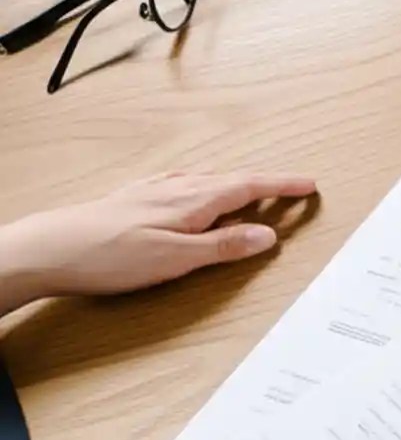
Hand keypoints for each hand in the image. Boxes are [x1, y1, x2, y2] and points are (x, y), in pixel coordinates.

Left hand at [0, 172, 315, 312]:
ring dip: (238, 186)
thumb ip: (224, 246)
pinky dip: (210, 189)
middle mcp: (177, 189)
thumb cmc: (111, 255)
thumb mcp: (177, 258)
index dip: (282, 186)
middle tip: (293, 190)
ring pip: (210, 182)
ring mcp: (156, 191)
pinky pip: (188, 186)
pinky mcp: (139, 198)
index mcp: (194, 201)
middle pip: (234, 181)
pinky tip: (200, 196)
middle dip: (267, 185)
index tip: (309, 185)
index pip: (250, 187)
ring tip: (256, 194)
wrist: (53, 248)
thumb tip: (267, 236)